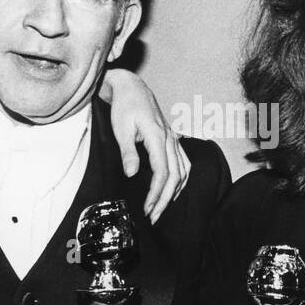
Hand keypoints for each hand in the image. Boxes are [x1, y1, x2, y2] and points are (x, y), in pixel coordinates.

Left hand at [101, 68, 189, 222]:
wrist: (132, 88)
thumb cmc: (125, 106)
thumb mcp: (121, 129)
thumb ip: (128, 152)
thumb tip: (132, 174)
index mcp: (158, 137)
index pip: (163, 172)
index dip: (156, 193)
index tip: (147, 208)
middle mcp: (170, 139)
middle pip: (175, 176)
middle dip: (165, 199)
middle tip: (153, 217)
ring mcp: (174, 139)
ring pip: (183, 171)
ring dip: (175, 192)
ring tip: (162, 208)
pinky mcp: (172, 139)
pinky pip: (183, 163)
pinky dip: (181, 180)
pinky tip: (174, 191)